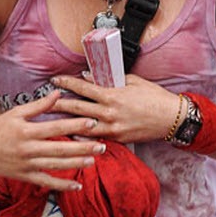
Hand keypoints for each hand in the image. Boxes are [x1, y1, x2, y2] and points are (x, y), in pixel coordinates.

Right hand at [0, 92, 104, 188]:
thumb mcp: (16, 113)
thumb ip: (38, 105)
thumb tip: (57, 94)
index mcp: (27, 132)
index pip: (56, 128)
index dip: (75, 125)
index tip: (92, 122)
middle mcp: (28, 150)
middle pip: (61, 149)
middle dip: (83, 147)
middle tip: (102, 145)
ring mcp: (27, 166)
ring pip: (56, 166)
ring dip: (76, 164)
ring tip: (94, 160)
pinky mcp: (25, 177)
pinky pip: (46, 182)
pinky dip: (62, 185)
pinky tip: (77, 186)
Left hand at [49, 74, 180, 143]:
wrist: (170, 118)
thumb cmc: (154, 97)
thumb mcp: (133, 81)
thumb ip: (111, 79)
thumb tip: (90, 77)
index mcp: (113, 96)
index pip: (84, 88)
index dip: (67, 83)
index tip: (55, 80)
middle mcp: (109, 114)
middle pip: (77, 109)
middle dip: (59, 104)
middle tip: (44, 102)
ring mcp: (112, 129)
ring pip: (82, 127)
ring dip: (66, 123)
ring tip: (52, 121)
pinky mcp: (116, 139)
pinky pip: (94, 138)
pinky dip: (81, 136)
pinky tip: (70, 136)